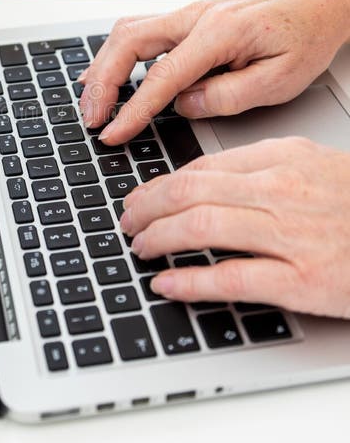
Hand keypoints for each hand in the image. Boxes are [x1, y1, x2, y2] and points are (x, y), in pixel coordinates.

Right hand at [79, 0, 349, 143]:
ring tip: (90, 100)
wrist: (318, 5)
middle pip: (128, 42)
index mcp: (219, 32)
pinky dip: (116, 54)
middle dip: (101, 82)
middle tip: (91, 118)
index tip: (112, 133)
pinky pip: (140, 31)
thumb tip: (184, 106)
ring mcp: (189, 15)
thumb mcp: (279, 80)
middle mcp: (196, 17)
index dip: (131, 109)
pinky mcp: (188, 21)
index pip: (160, 76)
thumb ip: (228, 96)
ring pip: (127, 32)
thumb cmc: (304, 38)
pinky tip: (106, 73)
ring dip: (102, 66)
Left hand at [120, 136, 349, 318]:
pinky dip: (191, 281)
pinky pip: (231, 278)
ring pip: (201, 226)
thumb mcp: (316, 166)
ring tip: (139, 247)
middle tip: (127, 220)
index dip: (162, 183)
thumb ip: (263, 167)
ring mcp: (291, 235)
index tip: (142, 195)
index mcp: (285, 159)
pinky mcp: (302, 280)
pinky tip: (167, 283)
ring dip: (158, 237)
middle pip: (191, 191)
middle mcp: (282, 191)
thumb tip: (206, 179)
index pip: (204, 166)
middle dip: (146, 207)